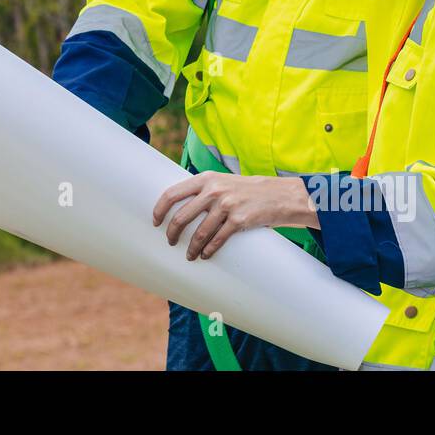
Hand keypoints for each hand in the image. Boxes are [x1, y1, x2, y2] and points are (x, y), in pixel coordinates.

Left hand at [152, 174, 317, 260]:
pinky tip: (206, 255)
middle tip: (170, 242)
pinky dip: (209, 251)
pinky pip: (217, 240)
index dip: (159, 210)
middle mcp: (213, 191)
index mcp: (205, 179)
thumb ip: (203, 190)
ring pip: (199, 233)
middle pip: (181, 217)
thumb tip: (179, 204)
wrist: (279, 194)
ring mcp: (226, 205)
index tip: (155, 221)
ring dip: (191, 248)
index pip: (172, 194)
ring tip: (189, 255)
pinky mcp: (239, 220)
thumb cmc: (246, 190)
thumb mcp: (222, 182)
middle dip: (172, 233)